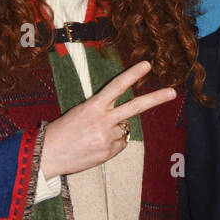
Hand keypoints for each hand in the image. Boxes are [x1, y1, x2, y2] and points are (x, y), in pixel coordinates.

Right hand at [39, 61, 175, 178]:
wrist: (47, 154)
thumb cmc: (62, 132)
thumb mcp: (80, 113)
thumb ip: (102, 112)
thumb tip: (123, 121)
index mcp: (93, 106)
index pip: (116, 86)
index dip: (132, 74)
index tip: (147, 65)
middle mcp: (103, 120)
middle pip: (135, 107)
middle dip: (156, 99)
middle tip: (173, 92)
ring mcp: (108, 137)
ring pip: (124, 130)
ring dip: (114, 133)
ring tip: (92, 138)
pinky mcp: (109, 152)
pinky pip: (120, 145)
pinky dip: (112, 145)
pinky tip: (95, 147)